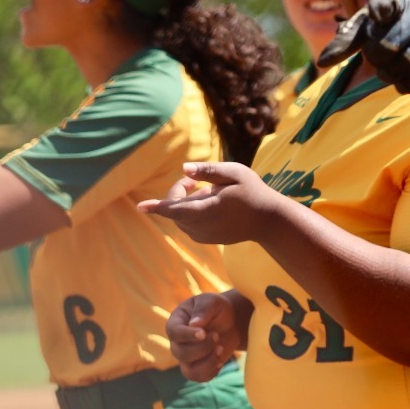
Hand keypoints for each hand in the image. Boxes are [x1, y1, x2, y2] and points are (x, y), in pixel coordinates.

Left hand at [138, 162, 282, 245]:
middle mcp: (203, 226)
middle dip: (177, 193)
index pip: (177, 209)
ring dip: (185, 203)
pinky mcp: (206, 239)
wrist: (268, 221)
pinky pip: (187, 225)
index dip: (157, 207)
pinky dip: (190, 213)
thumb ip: (209, 171)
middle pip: (175, 210)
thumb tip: (184, 169)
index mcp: (209, 209)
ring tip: (207, 193)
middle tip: (194, 181)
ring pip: (180, 218)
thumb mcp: (235, 173)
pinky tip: (209, 204)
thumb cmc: (253, 192)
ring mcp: (204, 235)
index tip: (141, 207)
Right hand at [166, 291, 246, 380]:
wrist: (229, 322)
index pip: (173, 332)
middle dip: (203, 347)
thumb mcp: (212, 302)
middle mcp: (177, 342)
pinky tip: (220, 360)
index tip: (203, 333)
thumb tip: (194, 324)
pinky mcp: (196, 367)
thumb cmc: (217, 309)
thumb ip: (203, 310)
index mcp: (176, 322)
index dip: (187, 335)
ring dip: (208, 363)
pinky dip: (211, 372)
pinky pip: (198, 378)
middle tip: (217, 335)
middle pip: (181, 353)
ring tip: (221, 349)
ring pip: (189, 370)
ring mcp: (185, 357)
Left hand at [318, 0, 409, 91]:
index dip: (378, 12)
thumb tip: (321, 62)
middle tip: (380, 53)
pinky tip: (404, 74)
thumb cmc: (395, 26)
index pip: (383, 4)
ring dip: (389, 73)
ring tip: (390, 66)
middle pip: (383, 49)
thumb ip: (346, 41)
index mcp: (396, 1)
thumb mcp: (370, 25)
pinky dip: (406, 83)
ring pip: (399, 68)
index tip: (376, 16)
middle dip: (376, 57)